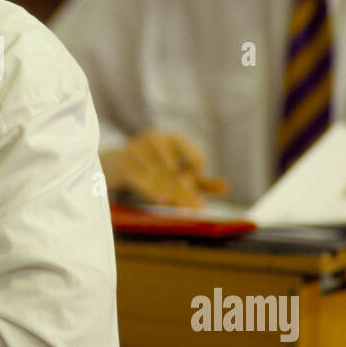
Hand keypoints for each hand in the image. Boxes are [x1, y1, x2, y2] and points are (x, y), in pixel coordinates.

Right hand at [102, 130, 229, 206]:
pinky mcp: (125, 163)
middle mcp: (156, 139)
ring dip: (171, 192)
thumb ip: (203, 181)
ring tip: (182, 206)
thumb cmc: (157, 167)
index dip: (197, 171)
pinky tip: (161, 199)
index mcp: (174, 139)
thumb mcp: (182, 173)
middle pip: (178, 169)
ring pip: (159, 175)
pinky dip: (152, 189)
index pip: (195, 157)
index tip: (196, 182)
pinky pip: (141, 178)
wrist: (119, 164)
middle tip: (197, 207)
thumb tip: (226, 188)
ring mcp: (138, 149)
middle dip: (187, 190)